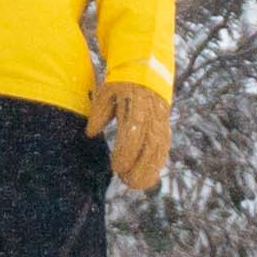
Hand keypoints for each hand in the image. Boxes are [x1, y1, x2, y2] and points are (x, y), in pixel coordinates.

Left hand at [101, 74, 170, 194]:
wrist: (146, 71)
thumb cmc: (120, 85)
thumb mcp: (106, 93)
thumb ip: (98, 113)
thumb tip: (90, 133)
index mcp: (136, 107)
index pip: (133, 134)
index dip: (126, 153)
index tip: (116, 168)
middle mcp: (152, 116)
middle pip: (149, 147)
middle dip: (139, 168)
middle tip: (125, 182)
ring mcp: (161, 123)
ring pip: (159, 151)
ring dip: (149, 170)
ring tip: (136, 185)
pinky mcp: (165, 127)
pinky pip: (164, 149)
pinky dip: (157, 165)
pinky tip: (149, 178)